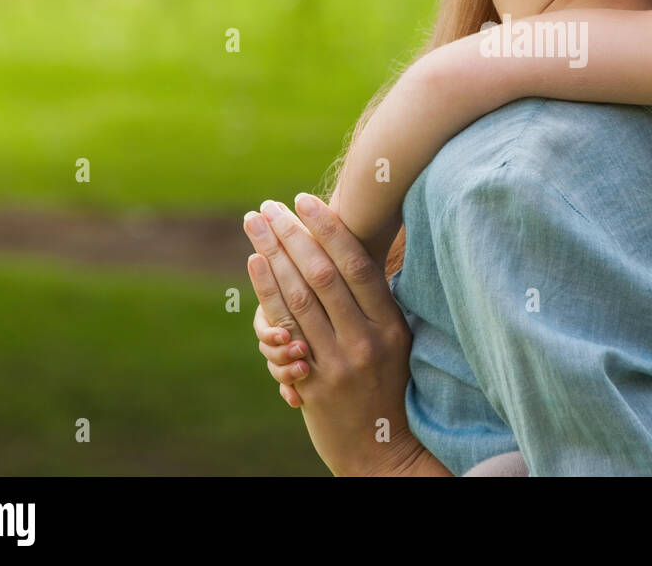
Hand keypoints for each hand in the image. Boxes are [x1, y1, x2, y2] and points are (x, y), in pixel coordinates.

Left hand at [243, 193, 441, 475]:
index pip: (357, 265)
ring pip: (298, 298)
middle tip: (269, 206)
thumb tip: (354, 252)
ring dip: (272, 254)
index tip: (305, 200)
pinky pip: (284, 331)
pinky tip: (256, 265)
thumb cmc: (390, 386)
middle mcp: (365, 340)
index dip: (329, 229)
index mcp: (390, 325)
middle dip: (292, 234)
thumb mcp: (396, 342)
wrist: (384, 451)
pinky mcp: (312, 383)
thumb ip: (377, 303)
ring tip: (255, 224)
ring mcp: (337, 363)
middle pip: (321, 275)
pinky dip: (267, 293)